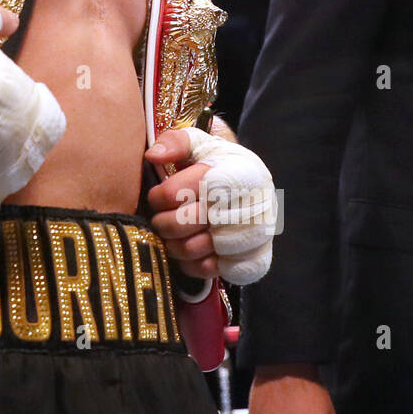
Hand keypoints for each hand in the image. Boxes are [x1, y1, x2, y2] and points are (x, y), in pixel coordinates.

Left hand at [145, 127, 275, 283]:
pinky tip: (194, 253)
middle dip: (165, 223)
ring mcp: (259, 233)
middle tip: (159, 221)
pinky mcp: (258, 259)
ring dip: (177, 246)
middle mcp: (254, 203)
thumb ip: (175, 142)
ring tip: (173, 236)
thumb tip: (153, 155)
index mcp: (238, 171)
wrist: (251, 186)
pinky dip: (199, 266)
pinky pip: (219, 271)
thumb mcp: (199, 143)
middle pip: (187, 222)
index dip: (162, 196)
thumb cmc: (218, 164)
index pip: (185, 190)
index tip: (157, 196)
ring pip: (199, 249)